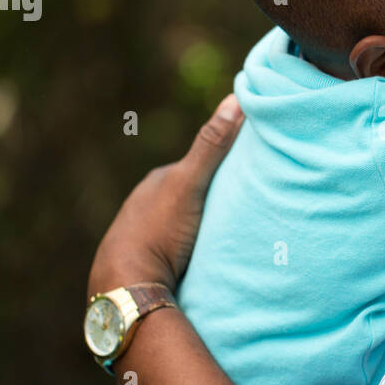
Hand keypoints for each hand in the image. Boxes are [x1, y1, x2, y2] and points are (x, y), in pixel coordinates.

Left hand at [88, 95, 243, 297]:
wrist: (129, 287)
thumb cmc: (158, 230)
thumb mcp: (190, 183)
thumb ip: (212, 145)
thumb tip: (237, 98)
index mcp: (156, 182)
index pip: (198, 164)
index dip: (226, 164)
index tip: (254, 168)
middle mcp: (148, 205)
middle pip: (193, 194)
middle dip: (218, 196)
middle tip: (251, 202)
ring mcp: (149, 235)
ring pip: (187, 222)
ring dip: (208, 225)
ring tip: (237, 232)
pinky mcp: (153, 263)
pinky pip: (182, 248)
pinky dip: (198, 247)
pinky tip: (213, 255)